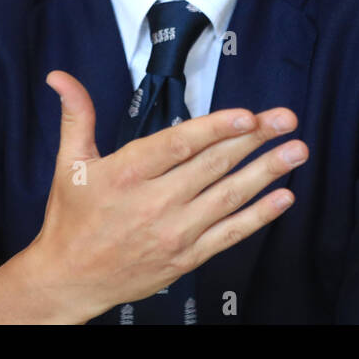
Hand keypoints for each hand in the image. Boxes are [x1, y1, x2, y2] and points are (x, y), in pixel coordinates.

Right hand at [0, 69, 305, 323]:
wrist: (69, 281)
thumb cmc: (71, 220)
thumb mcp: (69, 164)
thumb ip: (76, 116)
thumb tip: (61, 77)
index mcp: (127, 174)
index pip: (179, 145)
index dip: (216, 128)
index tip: (248, 114)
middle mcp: (154, 203)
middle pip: (213, 165)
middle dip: (255, 139)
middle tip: (286, 119)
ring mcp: (174, 232)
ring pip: (228, 196)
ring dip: (267, 172)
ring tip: (297, 150)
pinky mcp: (186, 257)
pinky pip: (229, 234)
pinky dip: (259, 216)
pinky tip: (284, 197)